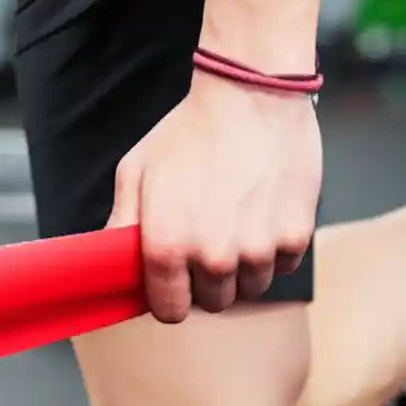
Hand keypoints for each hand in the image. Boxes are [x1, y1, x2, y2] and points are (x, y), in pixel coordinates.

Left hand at [108, 73, 321, 319]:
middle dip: (207, 280)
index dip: (172, 297)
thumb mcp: (136, 172)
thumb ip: (121, 225)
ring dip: (244, 266)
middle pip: (213, 303)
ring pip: (252, 286)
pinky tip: (263, 210)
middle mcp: (212, 258)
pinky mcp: (295, 237)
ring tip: (237, 219)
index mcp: (167, 247)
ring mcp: (257, 251)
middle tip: (208, 238)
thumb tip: (110, 264)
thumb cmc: (188, 131)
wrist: (250, 95)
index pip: (170, 311)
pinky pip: (284, 264)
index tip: (176, 280)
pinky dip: (275, 247)